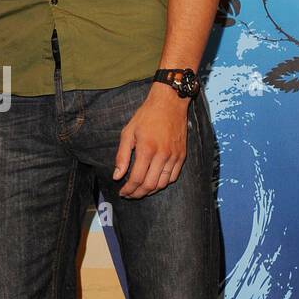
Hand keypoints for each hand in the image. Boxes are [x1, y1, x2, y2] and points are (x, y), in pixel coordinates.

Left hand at [112, 81, 188, 197]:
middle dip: (138, 193)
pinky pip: (173, 177)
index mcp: (147, 149)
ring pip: (162, 184)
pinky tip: (154, 182)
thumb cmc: (146, 116)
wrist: (170, 103)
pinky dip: (163, 183)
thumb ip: (122, 156)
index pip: (136, 178)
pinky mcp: (182, 155)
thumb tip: (117, 176)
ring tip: (140, 190)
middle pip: (150, 185)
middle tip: (130, 194)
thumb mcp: (128, 132)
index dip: (128, 189)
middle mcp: (162, 155)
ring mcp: (174, 156)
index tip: (122, 193)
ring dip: (150, 191)